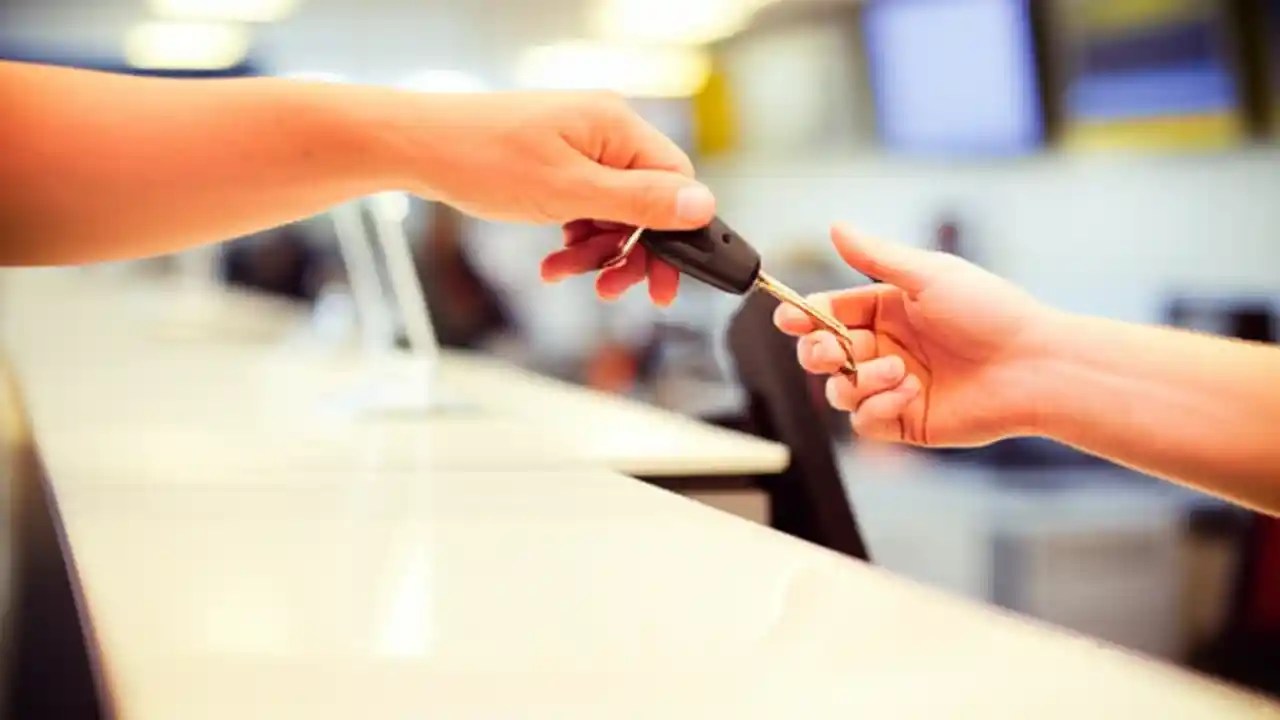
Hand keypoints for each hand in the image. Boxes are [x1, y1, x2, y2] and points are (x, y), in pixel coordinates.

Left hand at [401, 91, 714, 305]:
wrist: (418, 148)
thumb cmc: (483, 159)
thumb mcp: (569, 192)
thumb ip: (640, 202)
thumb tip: (703, 206)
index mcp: (616, 126)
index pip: (676, 181)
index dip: (674, 235)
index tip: (665, 279)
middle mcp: (604, 130)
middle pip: (647, 201)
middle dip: (630, 250)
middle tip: (614, 288)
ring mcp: (580, 145)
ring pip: (615, 211)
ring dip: (596, 250)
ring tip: (567, 272)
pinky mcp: (558, 161)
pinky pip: (586, 206)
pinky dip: (575, 237)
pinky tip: (555, 260)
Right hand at [774, 225, 1056, 445]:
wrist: (1036, 367)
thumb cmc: (992, 313)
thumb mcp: (929, 274)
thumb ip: (875, 256)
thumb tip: (835, 227)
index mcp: (887, 310)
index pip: (828, 314)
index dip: (804, 317)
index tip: (789, 319)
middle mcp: (885, 348)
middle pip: (821, 355)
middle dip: (818, 353)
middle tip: (834, 351)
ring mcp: (892, 387)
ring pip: (838, 391)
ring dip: (859, 381)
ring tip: (899, 373)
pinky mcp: (904, 421)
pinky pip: (864, 421)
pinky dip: (877, 407)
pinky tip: (909, 393)